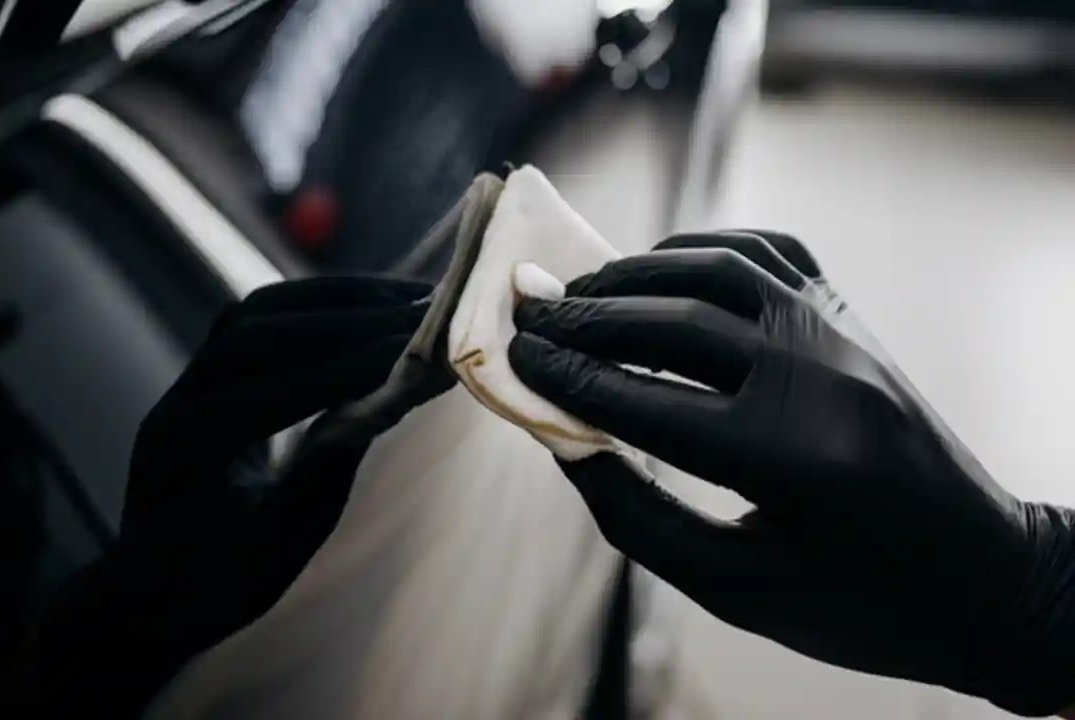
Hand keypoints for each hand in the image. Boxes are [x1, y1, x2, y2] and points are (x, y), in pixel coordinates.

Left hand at [33, 277, 447, 717]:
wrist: (150, 592)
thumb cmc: (217, 584)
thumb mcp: (281, 546)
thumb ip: (327, 470)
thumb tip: (387, 400)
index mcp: (189, 447)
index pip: (276, 387)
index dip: (351, 367)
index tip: (417, 351)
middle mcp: (179, 399)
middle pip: (261, 331)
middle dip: (350, 320)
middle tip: (426, 313)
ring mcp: (188, 381)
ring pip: (259, 312)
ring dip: (336, 300)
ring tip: (408, 299)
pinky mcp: (206, 372)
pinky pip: (259, 321)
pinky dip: (315, 309)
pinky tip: (368, 310)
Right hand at [509, 231, 1074, 715]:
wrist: (983, 577)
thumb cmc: (855, 602)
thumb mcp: (734, 587)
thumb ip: (636, 515)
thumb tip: (562, 440)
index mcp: (791, 459)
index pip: (646, 402)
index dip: (568, 379)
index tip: (512, 356)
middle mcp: (820, 376)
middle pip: (674, 320)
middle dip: (586, 317)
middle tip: (526, 313)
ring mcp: (843, 333)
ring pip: (717, 267)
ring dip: (636, 272)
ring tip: (578, 292)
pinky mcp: (853, 316)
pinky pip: (769, 250)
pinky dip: (703, 247)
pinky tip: (658, 269)